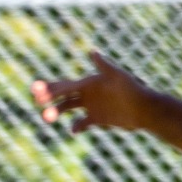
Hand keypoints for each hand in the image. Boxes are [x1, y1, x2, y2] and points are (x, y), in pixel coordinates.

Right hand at [31, 51, 149, 134]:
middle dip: (49, 98)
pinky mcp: (97, 119)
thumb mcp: (118, 77)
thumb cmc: (132, 90)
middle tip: (37, 101)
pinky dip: (76, 126)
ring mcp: (91, 106)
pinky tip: (74, 129)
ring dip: (56, 112)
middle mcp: (88, 94)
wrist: (145, 109)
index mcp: (90, 83)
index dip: (52, 88)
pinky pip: (82, 123)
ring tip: (46, 118)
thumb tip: (93, 51)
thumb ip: (104, 66)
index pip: (66, 85)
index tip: (38, 92)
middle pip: (63, 96)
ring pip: (68, 108)